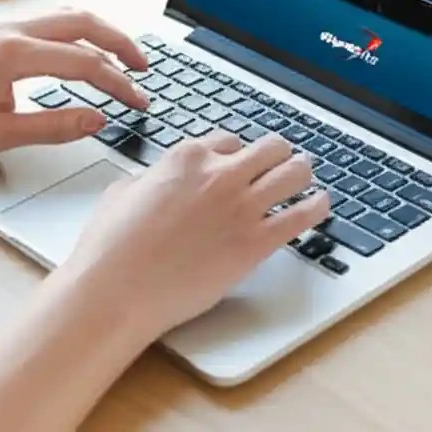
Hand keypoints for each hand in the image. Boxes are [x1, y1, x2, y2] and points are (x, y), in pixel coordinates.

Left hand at [0, 9, 148, 161]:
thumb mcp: (0, 135)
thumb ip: (54, 127)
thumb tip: (97, 120)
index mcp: (12, 55)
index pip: (84, 63)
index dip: (118, 84)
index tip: (137, 101)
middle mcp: (8, 33)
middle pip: (82, 23)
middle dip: (119, 43)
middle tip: (143, 68)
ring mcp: (1, 30)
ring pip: (65, 17)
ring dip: (99, 33)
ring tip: (122, 57)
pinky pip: (47, 23)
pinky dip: (76, 34)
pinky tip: (83, 51)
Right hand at [61, 132, 330, 336]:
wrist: (117, 290)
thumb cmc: (111, 249)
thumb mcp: (121, 193)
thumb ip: (148, 180)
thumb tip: (153, 181)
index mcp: (186, 157)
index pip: (230, 142)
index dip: (238, 155)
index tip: (243, 165)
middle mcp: (219, 175)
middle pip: (271, 148)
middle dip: (278, 156)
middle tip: (283, 165)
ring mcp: (241, 207)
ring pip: (294, 172)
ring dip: (302, 174)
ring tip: (306, 180)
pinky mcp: (255, 243)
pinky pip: (302, 216)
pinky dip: (317, 207)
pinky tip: (320, 206)